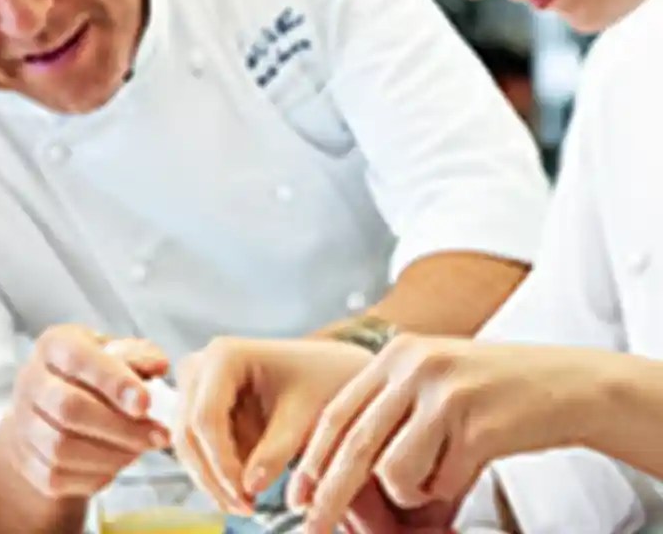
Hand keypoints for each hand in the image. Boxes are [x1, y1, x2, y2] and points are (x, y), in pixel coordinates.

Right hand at [0, 325, 169, 500]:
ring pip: (62, 448)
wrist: (55, 412)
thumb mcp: (118, 356)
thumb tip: (158, 366)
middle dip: (121, 427)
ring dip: (111, 455)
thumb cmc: (96, 378)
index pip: (78, 358)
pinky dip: (94, 476)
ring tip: (140, 450)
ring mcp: (23, 422)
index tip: (145, 404)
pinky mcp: (25, 460)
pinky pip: (56, 476)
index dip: (113, 381)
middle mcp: (30, 380)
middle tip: (159, 437)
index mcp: (55, 346)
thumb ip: (140, 357)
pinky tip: (115, 463)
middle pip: (69, 408)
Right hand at [172, 337, 372, 514]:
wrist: (329, 370)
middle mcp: (201, 364)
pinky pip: (198, 443)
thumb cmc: (322, 383)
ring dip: (213, 477)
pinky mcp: (200, 402)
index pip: (206, 417)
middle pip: (189, 431)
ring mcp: (197, 383)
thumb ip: (277, 450)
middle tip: (244, 508)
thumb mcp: (305, 417)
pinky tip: (243, 489)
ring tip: (246, 504)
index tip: (246, 496)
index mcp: (224, 355)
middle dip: (213, 476)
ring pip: (188, 441)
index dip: (221, 462)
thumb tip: (249, 488)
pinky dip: (218, 469)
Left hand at [292, 335, 591, 533]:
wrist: (572, 384)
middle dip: (330, 494)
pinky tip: (467, 467)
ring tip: (437, 478)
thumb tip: (337, 474)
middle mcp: (415, 366)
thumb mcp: (434, 384)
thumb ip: (390, 413)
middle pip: (353, 444)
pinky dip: (446, 489)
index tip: (299, 495)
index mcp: (397, 354)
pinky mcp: (477, 423)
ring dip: (409, 492)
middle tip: (314, 526)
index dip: (313, 459)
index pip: (336, 413)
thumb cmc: (498, 392)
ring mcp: (445, 392)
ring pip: (393, 469)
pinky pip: (439, 480)